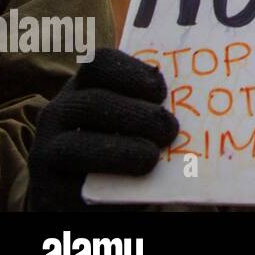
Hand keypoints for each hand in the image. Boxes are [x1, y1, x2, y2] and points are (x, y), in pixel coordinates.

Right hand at [28, 48, 178, 210]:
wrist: (97, 192)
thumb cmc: (129, 143)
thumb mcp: (139, 117)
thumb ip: (156, 104)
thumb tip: (207, 94)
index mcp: (84, 86)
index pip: (98, 63)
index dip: (131, 72)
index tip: (161, 91)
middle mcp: (60, 113)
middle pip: (92, 103)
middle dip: (137, 116)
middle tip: (170, 129)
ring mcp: (48, 152)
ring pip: (76, 147)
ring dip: (122, 150)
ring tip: (152, 157)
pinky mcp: (50, 190)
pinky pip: (74, 187)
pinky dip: (107, 183)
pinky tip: (133, 181)